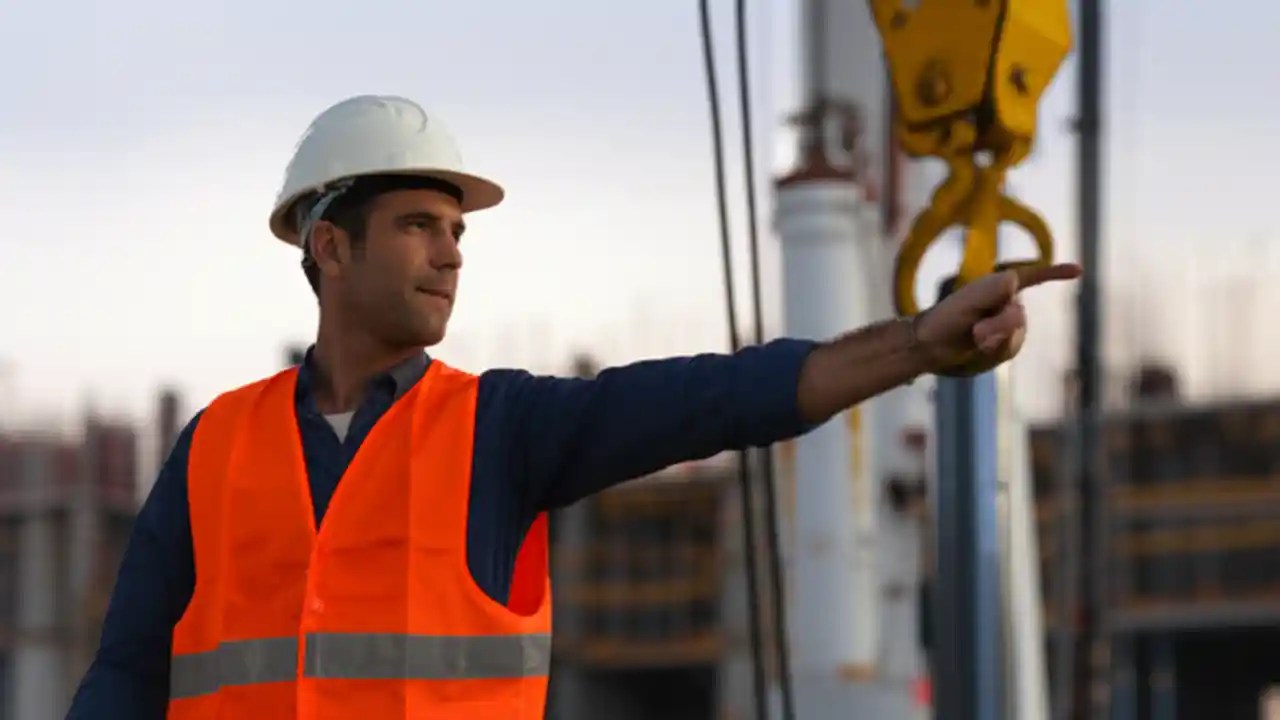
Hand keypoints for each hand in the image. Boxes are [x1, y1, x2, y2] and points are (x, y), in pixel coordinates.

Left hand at [912, 263, 1082, 374]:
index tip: (1078, 271)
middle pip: (1018, 315)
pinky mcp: (1006, 344)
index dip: (1054, 273)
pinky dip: (994, 350)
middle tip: (976, 330)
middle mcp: (1009, 303)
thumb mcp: (966, 300)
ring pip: (1016, 334)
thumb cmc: (946, 317)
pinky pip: (1010, 349)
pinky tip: (980, 347)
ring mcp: (1009, 325)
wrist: (932, 345)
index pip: (1032, 276)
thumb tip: (1013, 279)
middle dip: (998, 325)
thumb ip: (990, 290)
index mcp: (1000, 285)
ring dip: (993, 339)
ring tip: (974, 337)